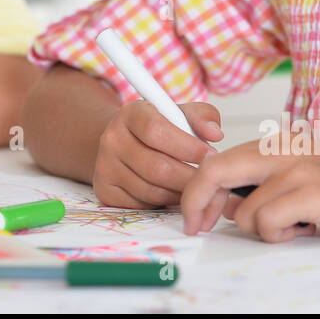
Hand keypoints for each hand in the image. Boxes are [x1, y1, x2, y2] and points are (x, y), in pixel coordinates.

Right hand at [92, 100, 223, 207]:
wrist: (122, 142)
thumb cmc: (157, 129)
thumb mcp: (179, 114)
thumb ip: (202, 117)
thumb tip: (215, 134)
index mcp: (131, 114)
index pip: (156, 130)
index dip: (187, 146)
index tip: (209, 154)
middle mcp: (112, 139)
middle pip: (157, 167)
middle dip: (189, 177)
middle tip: (208, 179)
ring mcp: (105, 166)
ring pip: (152, 190)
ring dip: (179, 193)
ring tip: (193, 185)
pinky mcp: (104, 190)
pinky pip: (142, 204)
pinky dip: (163, 203)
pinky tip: (173, 192)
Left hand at [181, 138, 319, 240]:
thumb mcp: (299, 181)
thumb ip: (262, 188)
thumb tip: (222, 205)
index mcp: (273, 148)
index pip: (214, 162)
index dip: (194, 190)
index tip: (193, 217)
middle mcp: (279, 152)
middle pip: (212, 172)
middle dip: (195, 203)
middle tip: (196, 228)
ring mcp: (295, 171)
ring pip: (243, 211)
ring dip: (261, 229)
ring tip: (294, 225)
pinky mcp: (311, 193)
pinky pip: (268, 222)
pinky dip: (279, 235)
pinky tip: (304, 229)